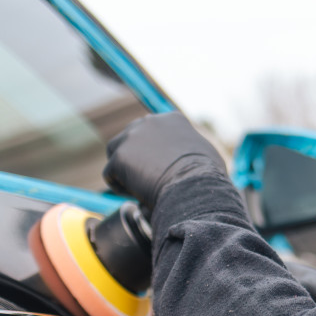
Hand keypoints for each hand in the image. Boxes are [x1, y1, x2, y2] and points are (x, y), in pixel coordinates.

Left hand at [103, 112, 225, 213]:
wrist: (192, 187)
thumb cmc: (206, 176)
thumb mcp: (206, 153)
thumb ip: (191, 150)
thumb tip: (192, 161)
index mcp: (172, 119)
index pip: (153, 132)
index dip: (154, 152)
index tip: (161, 169)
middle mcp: (149, 121)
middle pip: (132, 138)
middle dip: (136, 158)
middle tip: (146, 180)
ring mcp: (132, 137)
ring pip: (116, 152)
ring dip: (123, 169)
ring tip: (136, 188)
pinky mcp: (119, 156)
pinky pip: (110, 173)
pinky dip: (119, 186)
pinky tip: (134, 195)